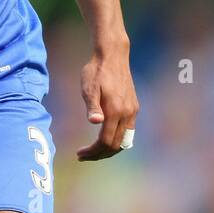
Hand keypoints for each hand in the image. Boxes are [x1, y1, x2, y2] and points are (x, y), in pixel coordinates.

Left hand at [77, 44, 138, 159]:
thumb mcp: (89, 88)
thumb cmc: (96, 71)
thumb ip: (92, 106)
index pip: (105, 141)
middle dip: (99, 154)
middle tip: (83, 156)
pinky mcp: (134, 107)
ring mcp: (132, 111)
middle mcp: (127, 113)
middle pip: (116, 145)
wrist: (113, 56)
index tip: (79, 154)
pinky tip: (105, 138)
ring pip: (124, 141)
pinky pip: (128, 131)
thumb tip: (95, 122)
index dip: (92, 152)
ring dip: (109, 150)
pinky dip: (116, 140)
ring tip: (93, 151)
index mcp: (116, 111)